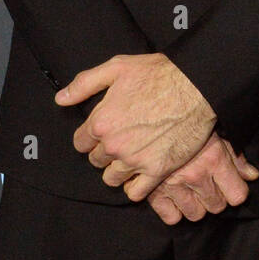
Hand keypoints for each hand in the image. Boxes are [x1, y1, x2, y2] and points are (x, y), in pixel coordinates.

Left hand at [55, 52, 216, 200]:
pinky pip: (135, 192)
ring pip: (112, 178)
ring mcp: (135, 160)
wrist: (197, 86)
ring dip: (119, 169)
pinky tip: (142, 172)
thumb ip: (85, 83)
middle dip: (106, 151)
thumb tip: (61, 98)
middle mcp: (114, 145)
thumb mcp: (118, 67)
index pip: (81, 143)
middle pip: (97, 161)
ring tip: (132, 156)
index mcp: (101, 122)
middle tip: (124, 139)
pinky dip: (135, 186)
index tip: (105, 131)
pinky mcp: (157, 170)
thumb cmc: (160, 74)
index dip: (92, 136)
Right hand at [146, 134, 258, 223]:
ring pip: (196, 214)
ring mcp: (173, 186)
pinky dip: (174, 210)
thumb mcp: (217, 134)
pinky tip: (176, 195)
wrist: (151, 115)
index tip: (231, 185)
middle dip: (216, 197)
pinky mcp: (153, 193)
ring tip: (191, 188)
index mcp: (214, 159)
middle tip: (207, 182)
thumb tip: (252, 176)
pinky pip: (172, 218)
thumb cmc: (187, 124)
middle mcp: (195, 175)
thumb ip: (236, 157)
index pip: (237, 195)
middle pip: (217, 206)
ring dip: (196, 204)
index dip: (236, 190)